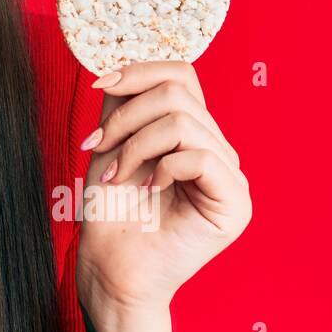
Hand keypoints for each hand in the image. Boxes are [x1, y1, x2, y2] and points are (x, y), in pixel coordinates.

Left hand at [74, 61, 251, 316]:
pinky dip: (162, 167)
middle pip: (178, 93)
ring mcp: (231, 176)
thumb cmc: (111, 211)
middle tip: (99, 147)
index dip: (137, 71)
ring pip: (183, 122)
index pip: (181, 74)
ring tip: (116, 175)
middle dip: (126, 116)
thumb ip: (124, 103)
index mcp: (194, 133)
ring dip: (135, 144)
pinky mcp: (235, 204)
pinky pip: (199, 157)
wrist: (112, 268)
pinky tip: (147, 188)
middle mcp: (217, 149)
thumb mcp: (112, 143)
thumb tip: (121, 63)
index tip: (95, 86)